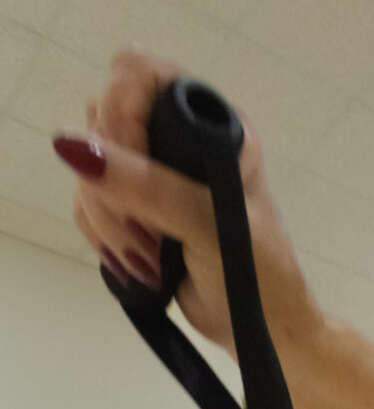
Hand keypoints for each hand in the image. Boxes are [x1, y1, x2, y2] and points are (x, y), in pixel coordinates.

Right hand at [57, 50, 320, 363]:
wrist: (263, 333)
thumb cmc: (257, 274)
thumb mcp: (208, 224)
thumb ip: (149, 186)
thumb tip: (75, 149)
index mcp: (209, 122)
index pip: (137, 75)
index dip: (120, 113)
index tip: (131, 167)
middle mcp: (178, 139)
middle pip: (102, 121)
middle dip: (113, 181)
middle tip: (149, 228)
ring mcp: (152, 176)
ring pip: (91, 171)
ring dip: (111, 220)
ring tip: (153, 258)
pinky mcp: (134, 213)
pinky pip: (89, 207)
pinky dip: (105, 238)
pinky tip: (140, 266)